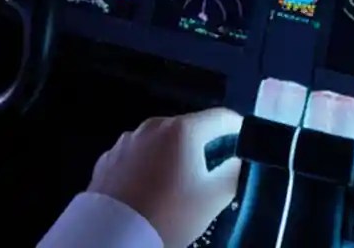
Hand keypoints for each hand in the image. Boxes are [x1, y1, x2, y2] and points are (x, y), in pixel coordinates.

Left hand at [88, 108, 242, 247]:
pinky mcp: (108, 158)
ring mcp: (127, 140)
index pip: (221, 118)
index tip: (244, 145)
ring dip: (174, 155)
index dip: (238, 129)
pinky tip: (149, 189)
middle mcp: (153, 126)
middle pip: (189, 128)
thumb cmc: (168, 214)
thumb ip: (233, 173)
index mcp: (182, 130)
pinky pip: (138, 155)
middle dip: (204, 145)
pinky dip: (149, 166)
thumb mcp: (212, 198)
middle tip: (213, 172)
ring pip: (161, 142)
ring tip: (177, 184)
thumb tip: (236, 160)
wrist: (112, 235)